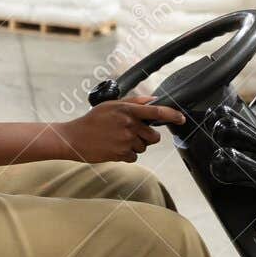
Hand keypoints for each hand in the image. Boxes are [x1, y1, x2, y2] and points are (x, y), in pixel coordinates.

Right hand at [55, 96, 183, 162]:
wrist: (74, 138)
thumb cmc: (92, 120)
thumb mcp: (112, 105)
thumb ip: (134, 102)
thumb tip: (154, 100)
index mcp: (127, 110)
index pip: (157, 112)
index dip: (172, 115)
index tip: (181, 119)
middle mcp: (129, 125)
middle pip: (153, 136)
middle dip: (146, 136)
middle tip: (131, 133)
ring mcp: (126, 140)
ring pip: (144, 147)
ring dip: (135, 145)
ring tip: (117, 139)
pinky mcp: (121, 154)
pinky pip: (134, 156)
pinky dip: (127, 154)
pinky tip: (114, 147)